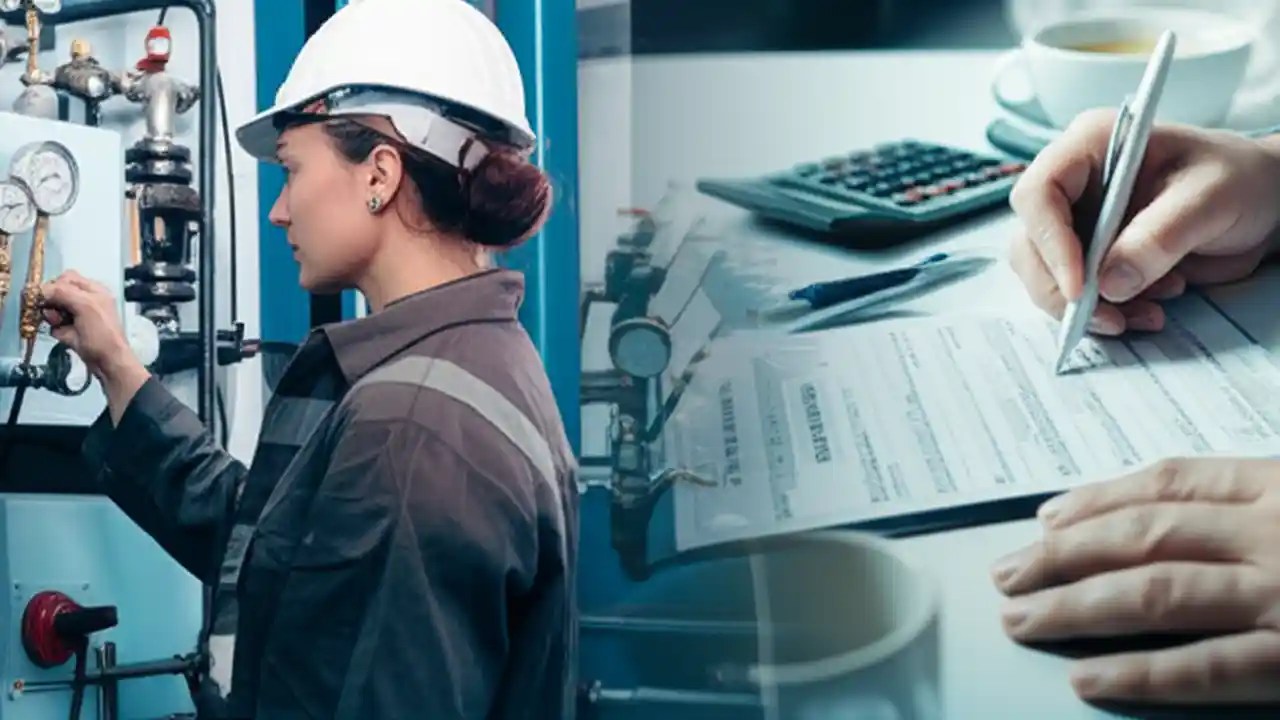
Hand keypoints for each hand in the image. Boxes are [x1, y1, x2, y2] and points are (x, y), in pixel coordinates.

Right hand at [39, 270, 135, 379]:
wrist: (108, 362)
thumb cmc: (102, 333)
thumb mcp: (85, 306)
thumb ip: (64, 292)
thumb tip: (41, 289)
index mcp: (93, 289)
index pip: (66, 278)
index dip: (55, 285)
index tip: (49, 297)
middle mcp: (86, 300)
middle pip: (57, 293)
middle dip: (52, 302)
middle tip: (55, 312)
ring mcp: (78, 315)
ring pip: (53, 308)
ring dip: (53, 316)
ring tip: (60, 323)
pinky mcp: (71, 330)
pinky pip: (54, 324)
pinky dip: (55, 328)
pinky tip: (63, 334)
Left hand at [991, 457, 1279, 703]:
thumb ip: (1247, 514)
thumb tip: (1151, 522)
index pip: (1170, 484)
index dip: (1098, 501)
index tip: (1046, 520)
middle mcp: (1272, 535)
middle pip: (1144, 534)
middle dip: (1064, 554)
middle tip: (1008, 574)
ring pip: (1156, 593)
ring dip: (1076, 606)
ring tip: (1020, 619)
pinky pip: (1208, 668)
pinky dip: (1141, 672)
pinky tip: (1087, 677)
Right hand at [1008, 109, 1279, 335]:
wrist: (1262, 205)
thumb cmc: (1239, 180)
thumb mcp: (1209, 199)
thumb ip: (1159, 237)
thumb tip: (1109, 283)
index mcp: (1090, 146)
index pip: (1038, 194)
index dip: (1049, 242)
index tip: (1081, 286)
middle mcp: (1074, 185)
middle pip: (1030, 242)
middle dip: (1062, 287)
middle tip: (1105, 316)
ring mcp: (1079, 222)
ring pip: (1045, 274)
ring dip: (1085, 307)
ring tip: (1142, 314)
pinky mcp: (1091, 256)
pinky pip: (1075, 294)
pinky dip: (1105, 312)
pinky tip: (1148, 309)